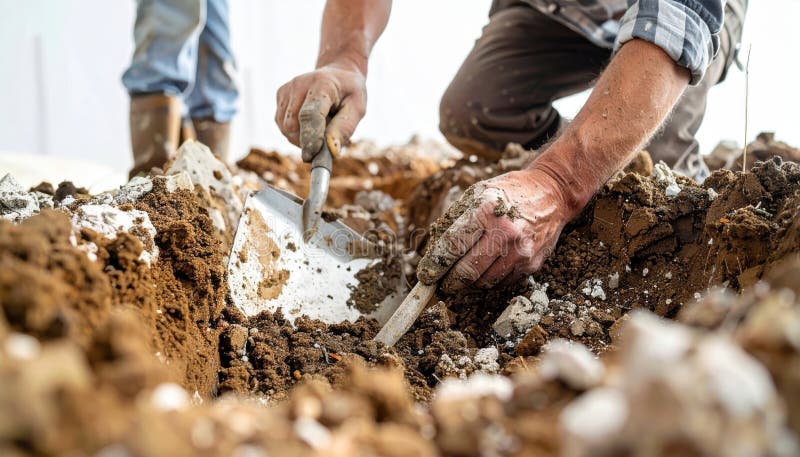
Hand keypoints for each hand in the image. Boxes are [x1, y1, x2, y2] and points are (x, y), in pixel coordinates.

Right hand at [275, 65, 366, 160]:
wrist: (338, 74)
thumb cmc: (350, 94)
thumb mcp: (357, 109)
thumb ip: (345, 129)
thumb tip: (331, 151)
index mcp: (322, 84)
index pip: (310, 114)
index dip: (310, 137)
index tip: (311, 157)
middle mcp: (299, 84)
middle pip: (293, 125)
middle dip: (307, 141)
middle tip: (325, 140)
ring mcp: (287, 89)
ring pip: (285, 129)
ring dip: (301, 138)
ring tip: (320, 126)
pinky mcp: (280, 96)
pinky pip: (283, 126)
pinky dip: (295, 132)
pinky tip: (309, 122)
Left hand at [416, 168, 572, 292]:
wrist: (552, 194)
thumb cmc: (508, 193)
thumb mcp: (477, 194)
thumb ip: (454, 221)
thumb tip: (434, 253)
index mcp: (486, 211)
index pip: (452, 247)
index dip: (434, 265)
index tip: (425, 275)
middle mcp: (505, 232)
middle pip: (466, 271)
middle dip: (448, 282)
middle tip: (440, 283)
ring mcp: (521, 251)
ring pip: (483, 282)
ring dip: (467, 284)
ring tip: (460, 278)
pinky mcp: (531, 264)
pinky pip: (501, 283)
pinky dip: (488, 281)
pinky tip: (484, 271)